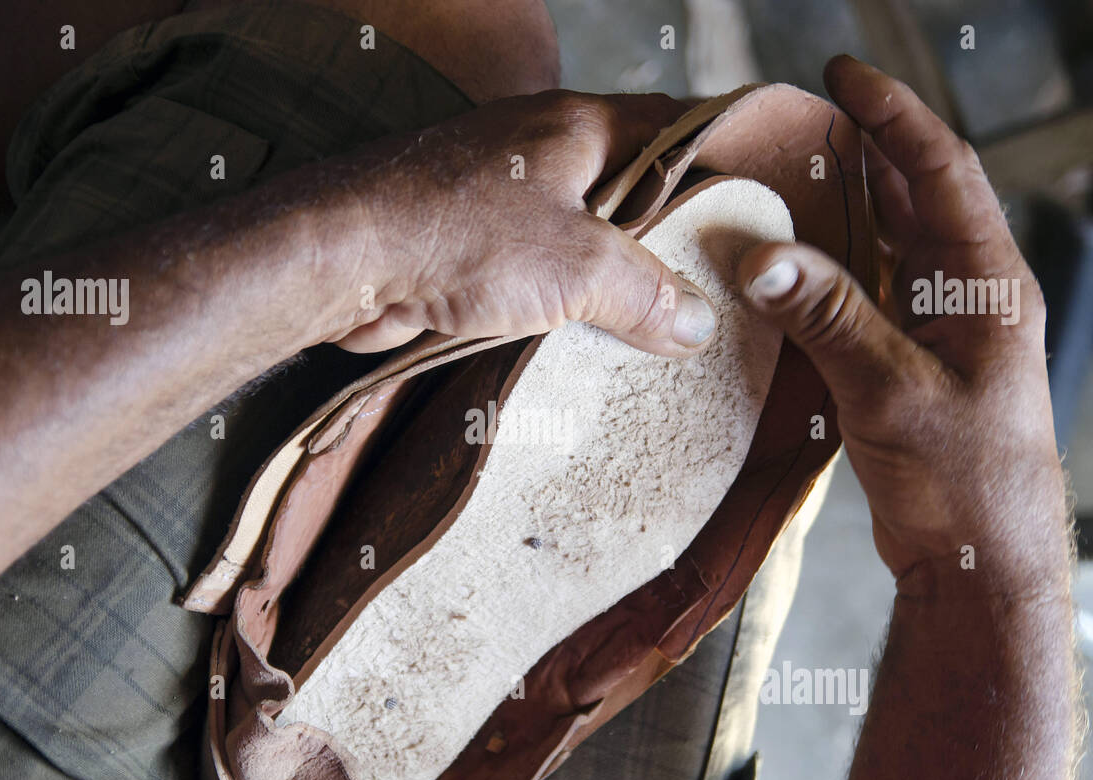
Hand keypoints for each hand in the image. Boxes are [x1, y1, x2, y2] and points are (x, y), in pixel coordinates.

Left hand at [328, 90, 720, 357]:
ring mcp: (499, 194)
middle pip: (627, 187)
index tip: (749, 209)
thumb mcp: (576, 265)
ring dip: (608, 278)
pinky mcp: (466, 243)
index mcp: (578, 127)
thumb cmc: (459, 234)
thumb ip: (644, 291)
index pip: (672, 128)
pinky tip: (582, 339)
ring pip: (578, 234)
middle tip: (711, 287)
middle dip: (665, 239)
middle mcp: (540, 149)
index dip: (716, 162)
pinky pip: (533, 270)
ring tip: (656, 327)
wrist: (343, 257)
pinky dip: (559, 301)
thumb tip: (697, 324)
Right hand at [736, 55, 1069, 597]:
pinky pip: (866, 295)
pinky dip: (828, 270)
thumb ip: (832, 318)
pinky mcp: (908, 364)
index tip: (842, 76)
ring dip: (842, 209)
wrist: (979, 562)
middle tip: (800, 121)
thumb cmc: (966, 481)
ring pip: (889, 246)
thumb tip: (763, 257)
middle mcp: (970, 294)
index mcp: (991, 283)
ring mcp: (940, 330)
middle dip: (862, 152)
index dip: (893, 117)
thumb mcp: (894, 392)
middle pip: (915, 198)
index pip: (943, 171)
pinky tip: (788, 265)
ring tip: (785, 178)